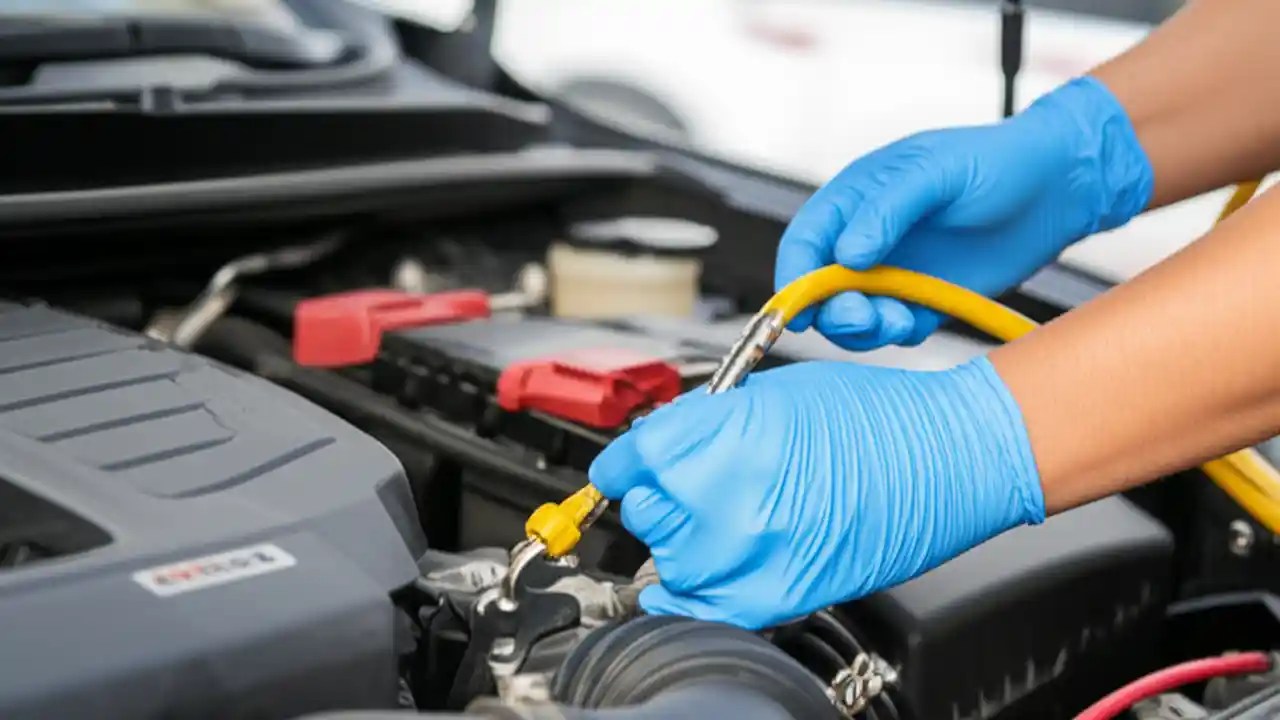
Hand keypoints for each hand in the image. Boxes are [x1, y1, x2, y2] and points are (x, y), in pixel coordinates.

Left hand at [589, 359, 1044, 629]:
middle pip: (643, 511)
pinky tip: (701, 576)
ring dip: (684, 542)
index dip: (630, 463)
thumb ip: (705, 423)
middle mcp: (721, 499)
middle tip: (700, 484)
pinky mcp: (773, 596)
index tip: (634, 469)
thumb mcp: (770, 392)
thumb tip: (663, 444)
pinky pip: (699, 610)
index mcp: (717, 437)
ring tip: (729, 518)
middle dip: (662, 496)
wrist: (946, 457)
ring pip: (667, 561)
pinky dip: (690, 597)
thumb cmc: (876, 417)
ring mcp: (745, 554)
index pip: (625, 463)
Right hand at [777, 76, 1152, 349]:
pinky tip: (923, 315)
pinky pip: (896, 327)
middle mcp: (867, 240)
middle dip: (831, 310)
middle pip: (821, 289)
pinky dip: (900, 331)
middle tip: (861, 315)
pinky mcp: (925, 299)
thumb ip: (886, 210)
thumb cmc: (998, 161)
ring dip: (865, 327)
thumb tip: (848, 253)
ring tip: (896, 318)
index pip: (805, 243)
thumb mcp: (937, 171)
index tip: (799, 306)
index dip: (794, 278)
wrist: (1058, 187)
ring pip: (855, 315)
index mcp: (856, 200)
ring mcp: (895, 272)